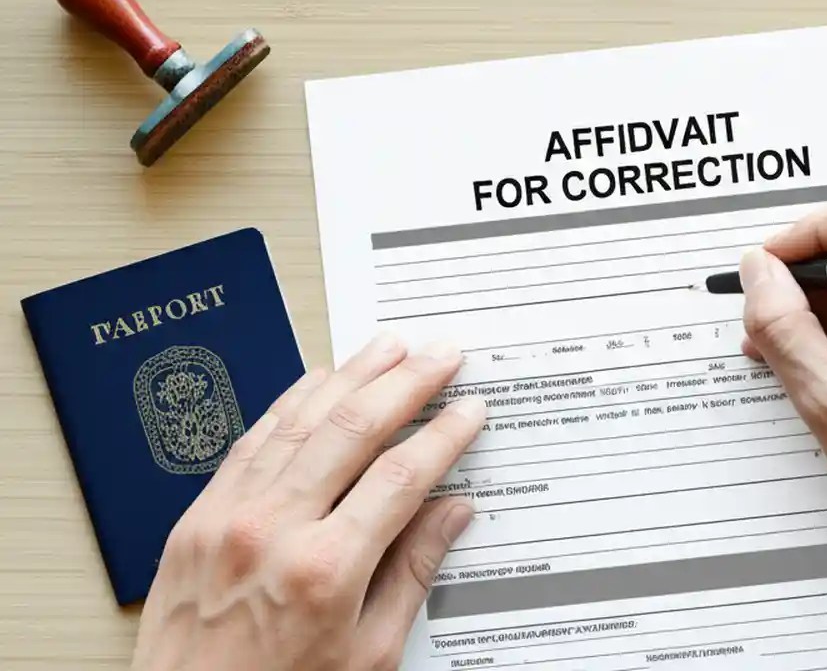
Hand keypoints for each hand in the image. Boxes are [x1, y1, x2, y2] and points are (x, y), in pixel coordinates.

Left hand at [131, 334, 483, 670]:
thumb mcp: (369, 654)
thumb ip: (412, 574)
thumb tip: (452, 513)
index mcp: (328, 571)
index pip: (401, 476)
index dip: (443, 435)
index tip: (469, 410)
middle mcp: (276, 530)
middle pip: (354, 430)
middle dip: (406, 383)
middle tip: (440, 355)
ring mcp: (230, 517)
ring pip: (300, 421)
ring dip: (351, 376)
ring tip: (388, 346)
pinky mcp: (198, 517)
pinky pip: (251, 441)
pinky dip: (289, 403)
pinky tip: (318, 381)